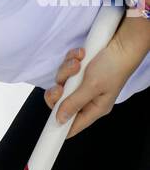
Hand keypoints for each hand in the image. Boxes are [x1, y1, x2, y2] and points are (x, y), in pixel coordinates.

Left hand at [43, 19, 143, 137]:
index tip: (47, 123)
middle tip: (60, 87)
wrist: (121, 43)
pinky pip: (65, 69)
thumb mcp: (92, 87)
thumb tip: (60, 119)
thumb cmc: (113, 67)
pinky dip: (70, 60)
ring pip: (61, 82)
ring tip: (77, 63)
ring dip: (66, 70)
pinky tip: (80, 55)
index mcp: (94, 109)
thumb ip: (74, 103)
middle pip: (60, 103)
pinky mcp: (78, 71)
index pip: (73, 125)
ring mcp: (81, 84)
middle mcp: (86, 98)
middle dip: (58, 92)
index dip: (59, 125)